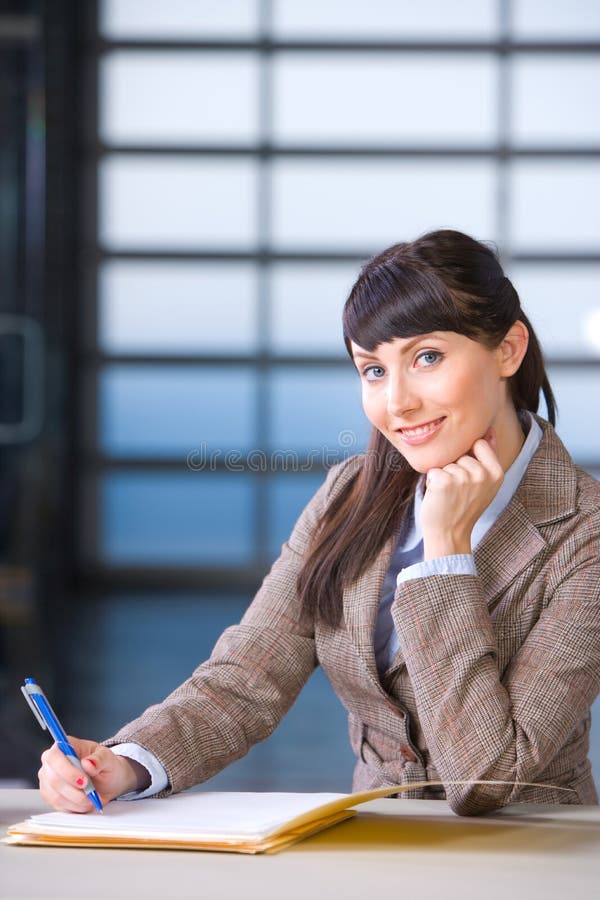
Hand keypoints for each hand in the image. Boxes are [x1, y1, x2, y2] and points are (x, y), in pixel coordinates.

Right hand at [38, 737, 147, 812]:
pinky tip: (85, 804)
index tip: (83, 781)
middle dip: (74, 791)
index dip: (67, 770)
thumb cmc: (105, 765)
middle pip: (53, 779)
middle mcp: (52, 762)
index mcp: (65, 746)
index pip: (55, 756)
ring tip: (91, 800)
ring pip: (55, 796)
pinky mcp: (50, 796)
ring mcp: (48, 780)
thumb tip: (88, 763)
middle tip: (91, 794)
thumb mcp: (108, 759)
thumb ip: (99, 759)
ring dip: (76, 801)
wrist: (107, 781)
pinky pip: (58, 806)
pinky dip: (74, 808)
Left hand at [419, 427, 503, 560]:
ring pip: (446, 462)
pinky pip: (433, 470)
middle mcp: (482, 474)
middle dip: (455, 469)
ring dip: (443, 476)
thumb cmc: (465, 507)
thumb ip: (488, 457)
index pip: (479, 443)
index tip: (470, 478)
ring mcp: (463, 477)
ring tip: (449, 495)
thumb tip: (488, 430)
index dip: (469, 457)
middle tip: (458, 492)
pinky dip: (431, 482)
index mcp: (496, 472)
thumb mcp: (485, 484)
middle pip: (460, 453)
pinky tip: (439, 497)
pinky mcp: (443, 481)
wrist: (450, 534)